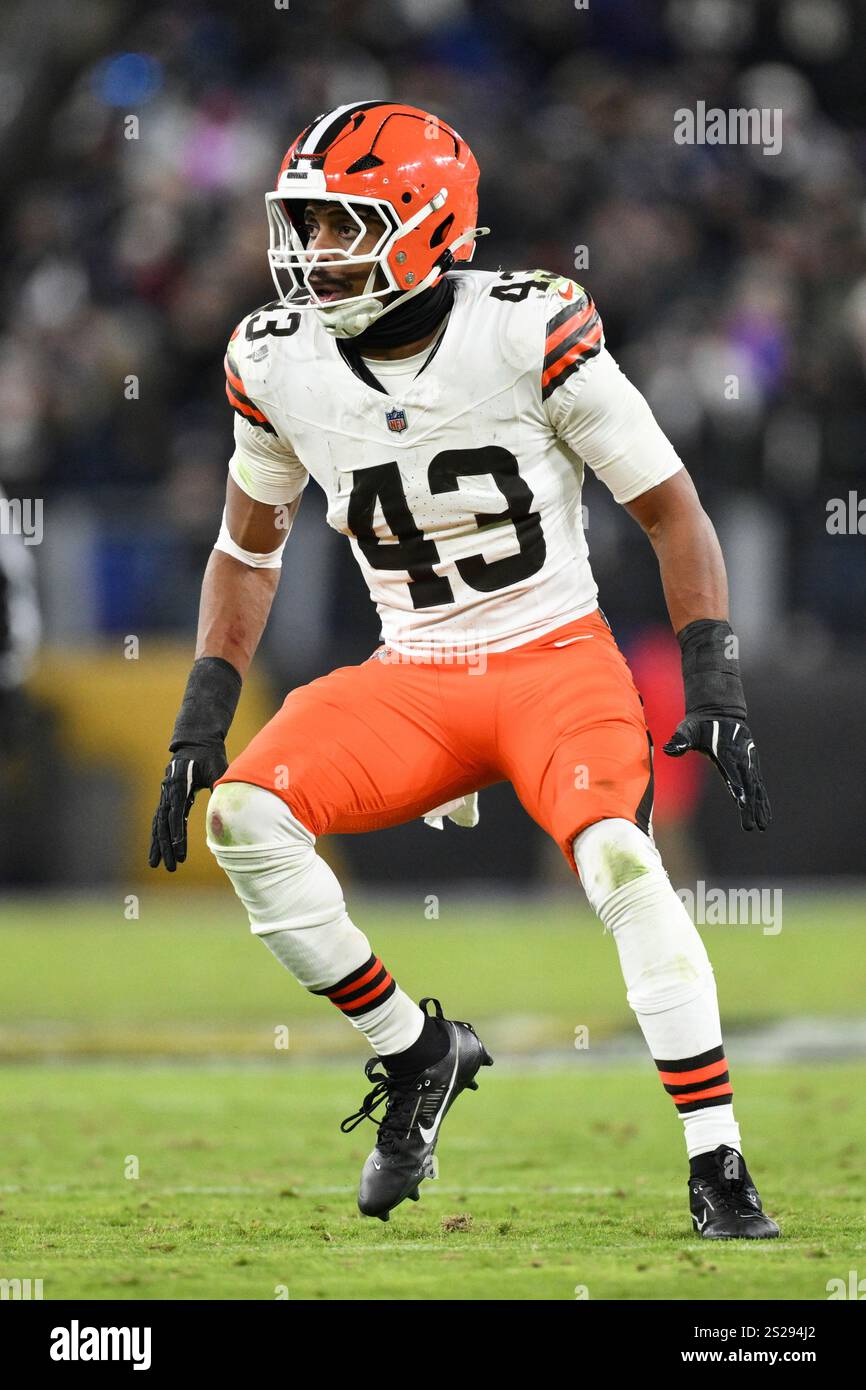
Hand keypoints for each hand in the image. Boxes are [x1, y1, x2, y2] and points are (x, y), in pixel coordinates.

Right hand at [148, 742, 227, 871]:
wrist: (196, 741)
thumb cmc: (210, 755)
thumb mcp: (217, 768)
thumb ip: (218, 786)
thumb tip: (225, 807)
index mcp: (178, 784)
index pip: (176, 813)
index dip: (177, 832)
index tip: (178, 849)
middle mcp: (168, 791)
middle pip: (163, 824)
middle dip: (166, 847)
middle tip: (171, 867)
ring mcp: (165, 795)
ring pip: (158, 824)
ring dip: (158, 845)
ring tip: (156, 865)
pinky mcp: (167, 798)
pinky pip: (160, 820)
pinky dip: (158, 836)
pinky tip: (158, 851)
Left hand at [663, 715, 771, 831]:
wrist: (720, 711)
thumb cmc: (700, 723)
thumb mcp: (687, 729)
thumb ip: (681, 740)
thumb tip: (669, 749)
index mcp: (725, 751)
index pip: (732, 772)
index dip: (738, 787)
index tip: (742, 804)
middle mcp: (741, 757)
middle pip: (747, 785)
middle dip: (750, 807)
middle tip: (751, 827)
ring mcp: (749, 761)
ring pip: (756, 787)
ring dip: (760, 807)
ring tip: (762, 827)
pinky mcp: (752, 765)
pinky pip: (759, 785)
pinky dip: (763, 800)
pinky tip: (765, 816)